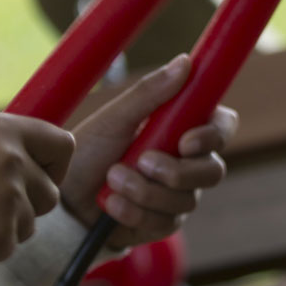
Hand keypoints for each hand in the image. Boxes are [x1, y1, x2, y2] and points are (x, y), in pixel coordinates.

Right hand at [0, 114, 74, 262]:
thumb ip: (2, 142)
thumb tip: (39, 149)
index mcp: (4, 129)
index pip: (62, 145)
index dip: (53, 164)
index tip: (38, 174)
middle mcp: (12, 160)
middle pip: (51, 192)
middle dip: (29, 201)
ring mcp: (8, 199)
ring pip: (32, 222)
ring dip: (9, 223)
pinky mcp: (0, 237)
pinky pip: (12, 244)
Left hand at [60, 55, 236, 250]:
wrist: (64, 195)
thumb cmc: (88, 149)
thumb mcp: (114, 118)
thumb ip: (149, 93)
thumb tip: (185, 62)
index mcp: (180, 127)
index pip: (221, 126)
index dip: (213, 134)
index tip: (185, 141)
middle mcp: (186, 161)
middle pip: (213, 170)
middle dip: (177, 171)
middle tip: (142, 162)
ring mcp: (177, 194)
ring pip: (187, 200)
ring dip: (145, 191)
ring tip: (112, 179)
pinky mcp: (163, 222)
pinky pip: (166, 223)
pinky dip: (135, 212)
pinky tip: (112, 204)